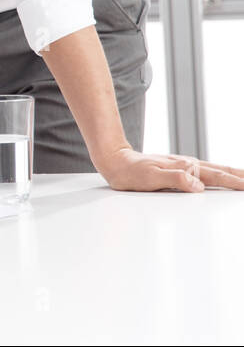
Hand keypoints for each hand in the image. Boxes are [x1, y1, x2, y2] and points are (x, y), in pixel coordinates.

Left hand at [95, 146, 243, 191]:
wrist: (115, 162)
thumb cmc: (130, 172)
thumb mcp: (151, 177)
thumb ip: (175, 179)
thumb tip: (199, 185)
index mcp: (186, 168)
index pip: (218, 177)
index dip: (236, 182)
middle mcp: (188, 165)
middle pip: (221, 172)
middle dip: (241, 177)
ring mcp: (184, 166)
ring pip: (215, 170)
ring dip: (233, 174)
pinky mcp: (178, 169)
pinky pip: (204, 172)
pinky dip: (219, 175)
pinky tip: (221, 177)